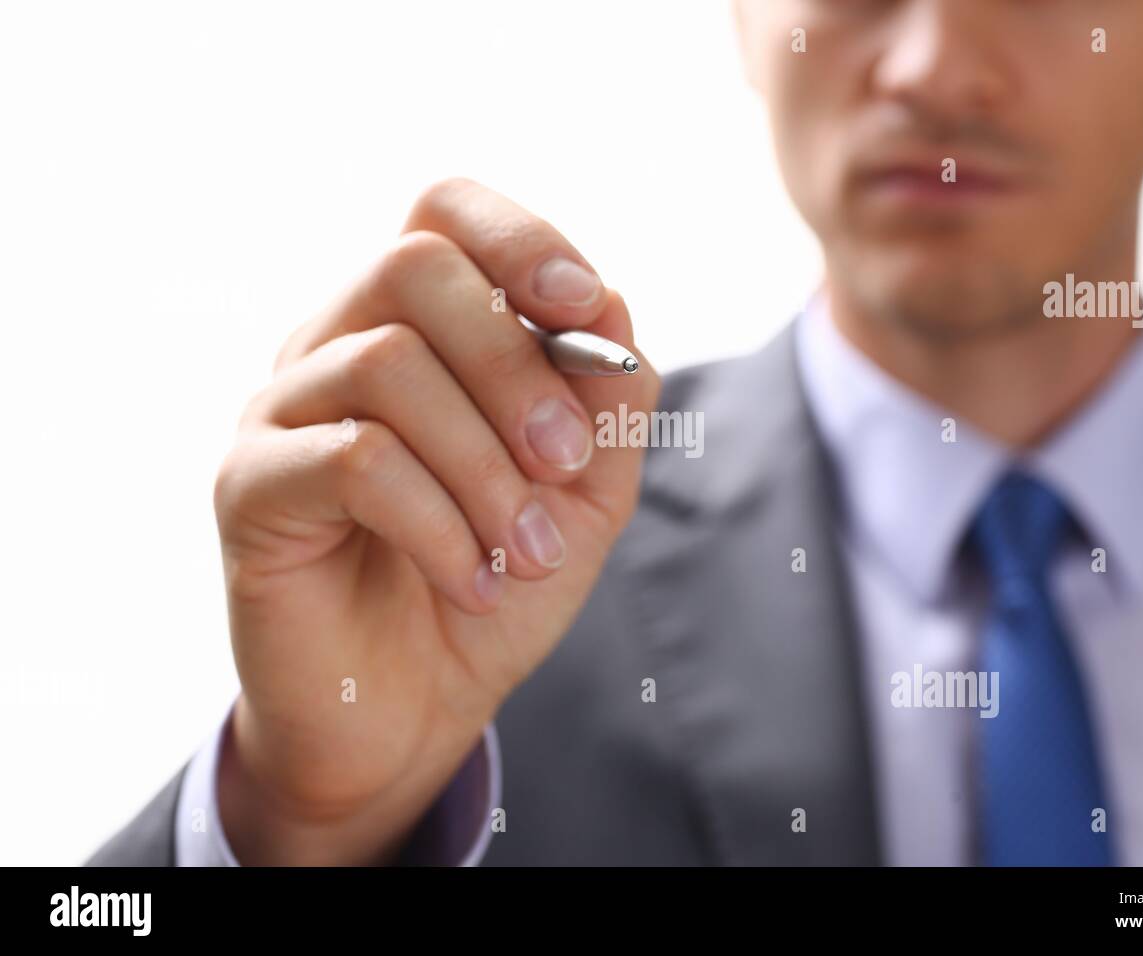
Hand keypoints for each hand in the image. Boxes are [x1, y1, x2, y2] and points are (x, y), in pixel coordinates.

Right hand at [212, 178, 659, 863]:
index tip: (584, 309)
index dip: (521, 239)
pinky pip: (352, 460)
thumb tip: (610, 306)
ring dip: (485, 465)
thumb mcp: (584, 494)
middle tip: (563, 463)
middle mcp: (336, 345)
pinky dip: (437, 523)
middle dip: (516, 366)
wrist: (414, 708)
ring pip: (387, 364)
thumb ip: (607, 403)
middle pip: (415, 268)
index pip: (445, 212)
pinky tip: (471, 583)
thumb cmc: (497, 581)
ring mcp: (282, 410)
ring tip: (526, 548)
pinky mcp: (248, 486)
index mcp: (418, 329)